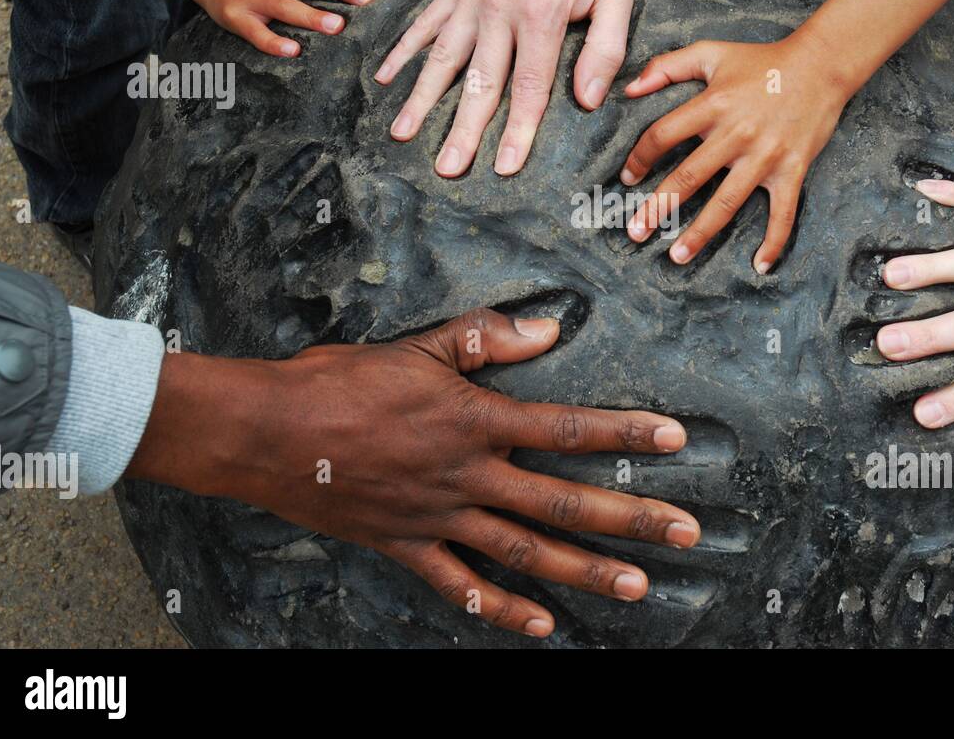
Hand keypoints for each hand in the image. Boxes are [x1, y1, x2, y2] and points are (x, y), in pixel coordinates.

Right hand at [141, 309, 698, 637]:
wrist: (266, 432)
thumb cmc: (339, 381)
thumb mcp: (416, 346)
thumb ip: (484, 339)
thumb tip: (547, 327)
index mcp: (475, 420)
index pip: (568, 427)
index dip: (625, 432)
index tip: (676, 439)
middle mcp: (468, 475)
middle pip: (564, 501)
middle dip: (631, 517)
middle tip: (686, 533)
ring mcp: (439, 517)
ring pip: (526, 550)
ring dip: (586, 570)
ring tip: (638, 587)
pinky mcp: (407, 547)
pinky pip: (460, 586)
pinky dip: (501, 609)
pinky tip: (540, 626)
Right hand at [375, 0, 632, 176]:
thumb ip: (605, 49)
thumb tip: (586, 100)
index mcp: (540, 17)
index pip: (528, 88)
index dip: (517, 131)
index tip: (502, 169)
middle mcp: (498, 10)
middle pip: (478, 82)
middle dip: (461, 130)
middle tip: (446, 169)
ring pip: (442, 57)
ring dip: (421, 97)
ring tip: (400, 133)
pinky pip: (426, 22)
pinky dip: (404, 49)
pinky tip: (385, 77)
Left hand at [620, 33, 848, 271]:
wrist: (821, 66)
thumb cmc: (762, 61)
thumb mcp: (712, 54)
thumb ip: (667, 66)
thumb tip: (628, 89)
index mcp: (713, 104)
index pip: (664, 135)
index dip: (640, 157)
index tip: (627, 179)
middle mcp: (736, 133)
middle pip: (689, 176)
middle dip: (659, 207)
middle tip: (636, 233)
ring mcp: (765, 156)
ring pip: (727, 202)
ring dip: (701, 233)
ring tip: (677, 256)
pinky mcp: (792, 170)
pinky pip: (784, 213)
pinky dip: (774, 241)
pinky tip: (760, 266)